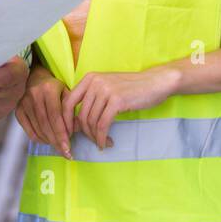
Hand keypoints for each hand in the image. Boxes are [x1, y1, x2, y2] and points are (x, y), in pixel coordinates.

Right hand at [14, 65, 72, 158]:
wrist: (33, 77)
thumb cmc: (54, 86)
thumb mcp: (66, 91)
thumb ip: (72, 109)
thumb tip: (77, 130)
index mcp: (49, 90)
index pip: (56, 117)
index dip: (62, 134)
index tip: (69, 148)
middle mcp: (34, 96)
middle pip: (46, 126)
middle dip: (57, 142)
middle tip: (66, 153)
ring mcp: (24, 104)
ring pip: (38, 130)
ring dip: (50, 142)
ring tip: (59, 147)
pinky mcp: (18, 111)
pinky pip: (29, 131)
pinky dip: (39, 139)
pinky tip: (48, 141)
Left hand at [62, 67, 181, 148]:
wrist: (155, 82)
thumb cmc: (132, 88)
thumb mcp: (107, 87)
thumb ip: (91, 99)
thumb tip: (75, 122)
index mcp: (89, 78)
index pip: (67, 102)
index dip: (65, 121)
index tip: (70, 134)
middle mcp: (94, 82)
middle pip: (79, 115)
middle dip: (83, 133)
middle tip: (91, 141)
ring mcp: (105, 90)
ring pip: (91, 122)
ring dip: (95, 137)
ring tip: (102, 143)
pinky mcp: (117, 101)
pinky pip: (102, 125)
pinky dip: (102, 137)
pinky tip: (106, 142)